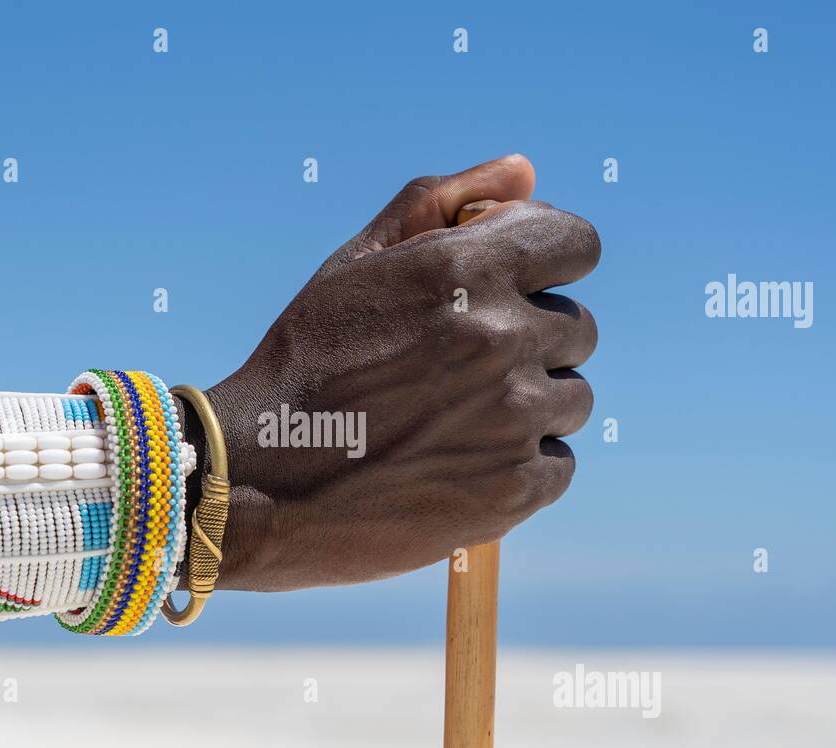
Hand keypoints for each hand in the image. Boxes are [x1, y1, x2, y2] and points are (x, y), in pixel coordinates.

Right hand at [203, 155, 600, 589]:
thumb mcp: (354, 264)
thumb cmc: (304, 362)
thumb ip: (438, 205)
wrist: (256, 476)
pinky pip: (559, 464)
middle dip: (531, 339)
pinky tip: (462, 464)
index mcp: (465, 268)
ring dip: (530, 404)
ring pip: (571, 397)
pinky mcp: (511, 489)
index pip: (578, 244)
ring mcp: (512, 417)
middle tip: (461, 370)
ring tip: (457, 420)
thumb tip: (522, 170)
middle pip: (576, 327)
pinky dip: (522, 465)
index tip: (515, 289)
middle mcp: (500, 337)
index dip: (548, 264)